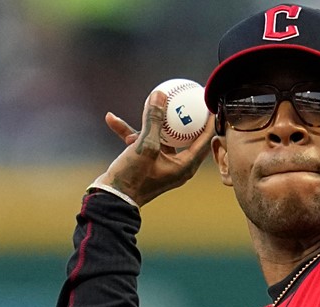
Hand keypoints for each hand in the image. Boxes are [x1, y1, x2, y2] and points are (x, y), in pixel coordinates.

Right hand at [91, 90, 214, 206]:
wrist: (111, 199)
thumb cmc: (133, 178)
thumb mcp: (145, 146)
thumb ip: (154, 120)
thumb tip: (160, 94)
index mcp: (184, 166)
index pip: (204, 140)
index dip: (208, 121)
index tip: (208, 103)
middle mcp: (176, 166)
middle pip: (185, 137)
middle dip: (183, 118)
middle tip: (186, 100)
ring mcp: (160, 165)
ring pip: (159, 138)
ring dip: (148, 124)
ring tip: (145, 105)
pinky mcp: (145, 164)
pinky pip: (141, 144)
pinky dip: (129, 134)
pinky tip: (112, 120)